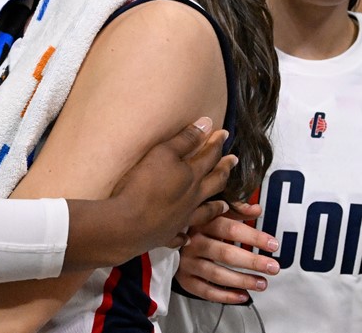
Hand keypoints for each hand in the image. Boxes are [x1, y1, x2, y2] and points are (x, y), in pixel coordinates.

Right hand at [112, 117, 233, 252]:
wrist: (128, 222)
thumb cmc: (143, 185)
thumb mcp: (163, 153)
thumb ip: (185, 139)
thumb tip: (207, 123)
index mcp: (191, 176)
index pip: (209, 156)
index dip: (216, 143)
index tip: (224, 133)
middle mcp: (192, 198)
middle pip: (214, 182)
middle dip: (224, 169)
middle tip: (233, 161)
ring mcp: (181, 218)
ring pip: (205, 212)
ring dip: (216, 207)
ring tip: (224, 204)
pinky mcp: (166, 234)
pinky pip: (180, 236)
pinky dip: (185, 236)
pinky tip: (185, 237)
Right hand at [176, 203, 280, 303]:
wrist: (167, 238)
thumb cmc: (199, 227)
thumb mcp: (215, 213)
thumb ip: (236, 210)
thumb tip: (256, 209)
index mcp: (201, 223)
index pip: (230, 229)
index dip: (253, 237)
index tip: (273, 245)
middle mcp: (192, 242)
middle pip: (225, 253)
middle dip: (252, 262)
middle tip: (273, 267)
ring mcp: (187, 262)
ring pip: (216, 274)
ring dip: (243, 280)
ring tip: (262, 283)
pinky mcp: (185, 279)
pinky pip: (206, 291)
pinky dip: (226, 296)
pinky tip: (243, 296)